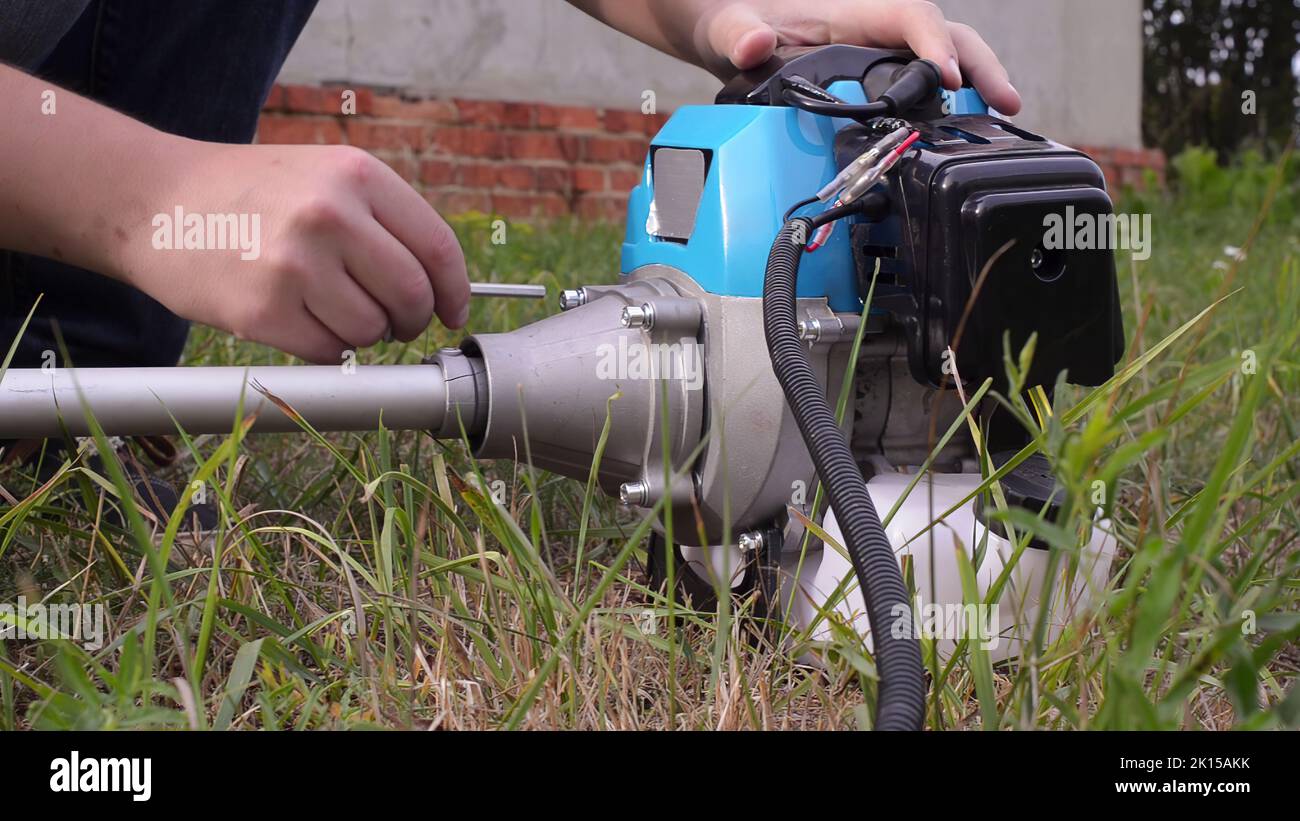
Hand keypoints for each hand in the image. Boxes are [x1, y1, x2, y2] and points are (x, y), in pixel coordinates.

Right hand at [122, 142, 469, 363]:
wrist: (153, 199)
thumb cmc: (250, 192)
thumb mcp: (323, 175)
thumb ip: (383, 220)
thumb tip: (444, 288)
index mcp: (357, 175)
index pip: (437, 247)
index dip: (454, 291)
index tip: (452, 312)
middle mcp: (330, 214)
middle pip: (411, 296)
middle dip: (410, 320)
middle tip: (394, 323)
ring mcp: (295, 263)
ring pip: (371, 330)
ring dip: (363, 335)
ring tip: (331, 311)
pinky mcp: (262, 310)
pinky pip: (329, 353)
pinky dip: (328, 351)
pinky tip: (302, 324)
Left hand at [696, 0, 1020, 113]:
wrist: (723, 32)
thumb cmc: (730, 24)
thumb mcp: (725, 28)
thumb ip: (737, 35)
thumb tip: (754, 45)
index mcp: (846, 11)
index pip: (907, 15)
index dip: (933, 42)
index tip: (947, 76)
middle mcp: (870, 26)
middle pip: (942, 33)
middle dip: (978, 62)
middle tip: (1007, 99)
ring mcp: (874, 49)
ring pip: (940, 56)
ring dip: (976, 81)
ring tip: (1004, 113)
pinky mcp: (872, 72)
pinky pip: (919, 81)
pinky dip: (949, 100)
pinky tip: (964, 127)